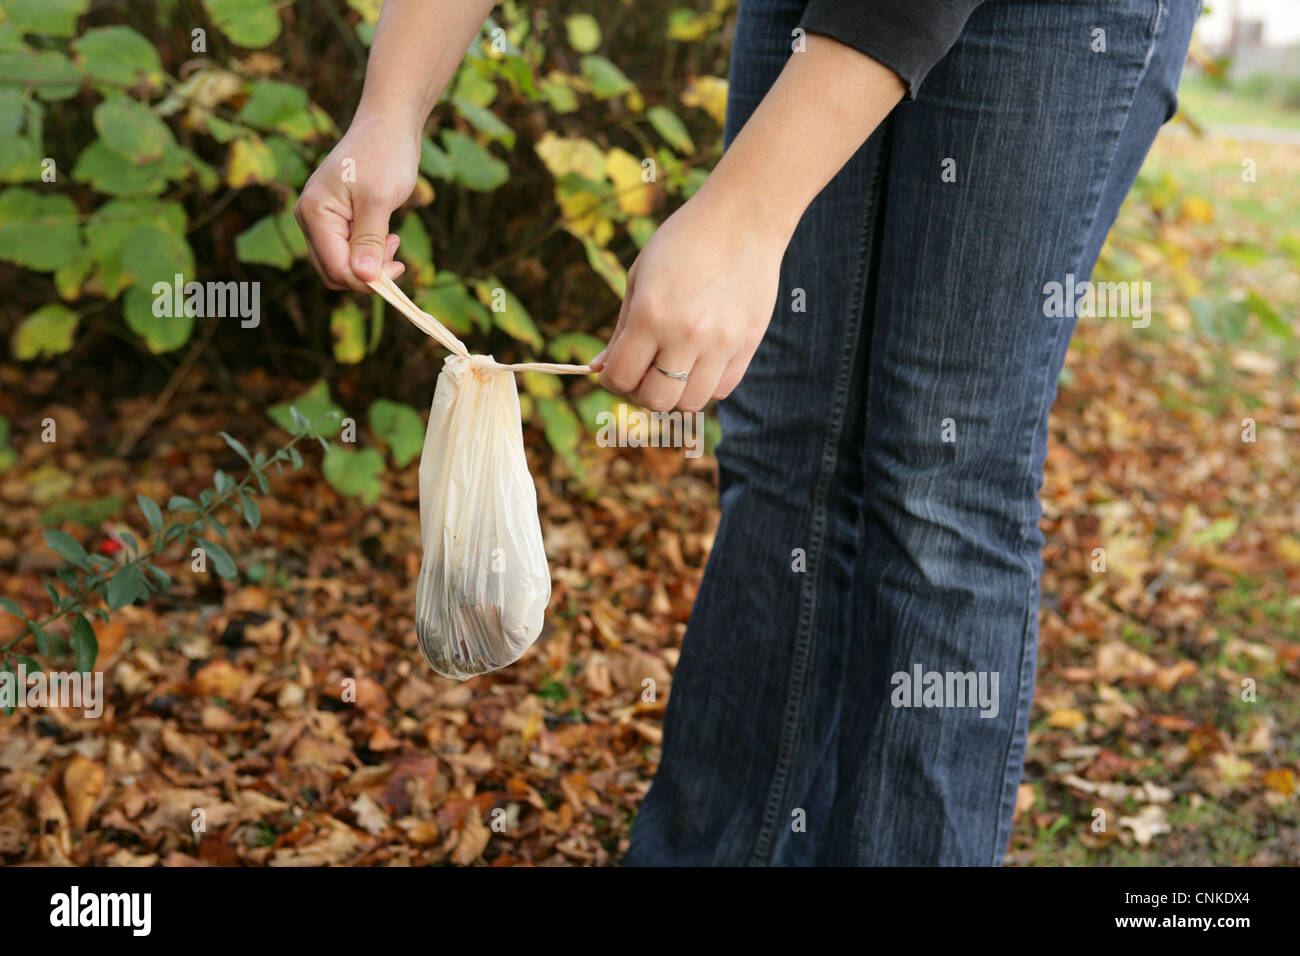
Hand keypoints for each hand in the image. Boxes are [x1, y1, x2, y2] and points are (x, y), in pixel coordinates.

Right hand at [294, 115, 419, 291]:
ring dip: (370, 264)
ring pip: (342, 264)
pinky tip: (389, 238)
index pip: (335, 267)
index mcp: (314, 214)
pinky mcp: (339, 219)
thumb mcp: (378, 200)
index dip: (365, 279)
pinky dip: (370, 253)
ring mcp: (323, 220)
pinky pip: (350, 251)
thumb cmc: (383, 155)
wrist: (388, 126)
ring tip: (393, 242)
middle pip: (334, 271)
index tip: (398, 269)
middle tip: (398, 260)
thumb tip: (363, 277)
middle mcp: (311, 219)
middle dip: (366, 274)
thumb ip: (369, 240)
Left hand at [590, 193, 785, 411]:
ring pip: (690, 403)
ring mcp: (721, 343)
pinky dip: (705, 385)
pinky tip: (700, 361)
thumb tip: (599, 368)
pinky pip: (721, 390)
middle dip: (641, 393)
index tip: (617, 369)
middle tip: (644, 372)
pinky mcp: (747, 345)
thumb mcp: (640, 277)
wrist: (743, 218)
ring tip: (674, 367)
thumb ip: (621, 328)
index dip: (612, 380)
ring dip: (676, 392)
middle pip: (655, 400)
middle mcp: (685, 334)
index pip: (621, 378)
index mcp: (650, 314)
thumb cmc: (683, 241)